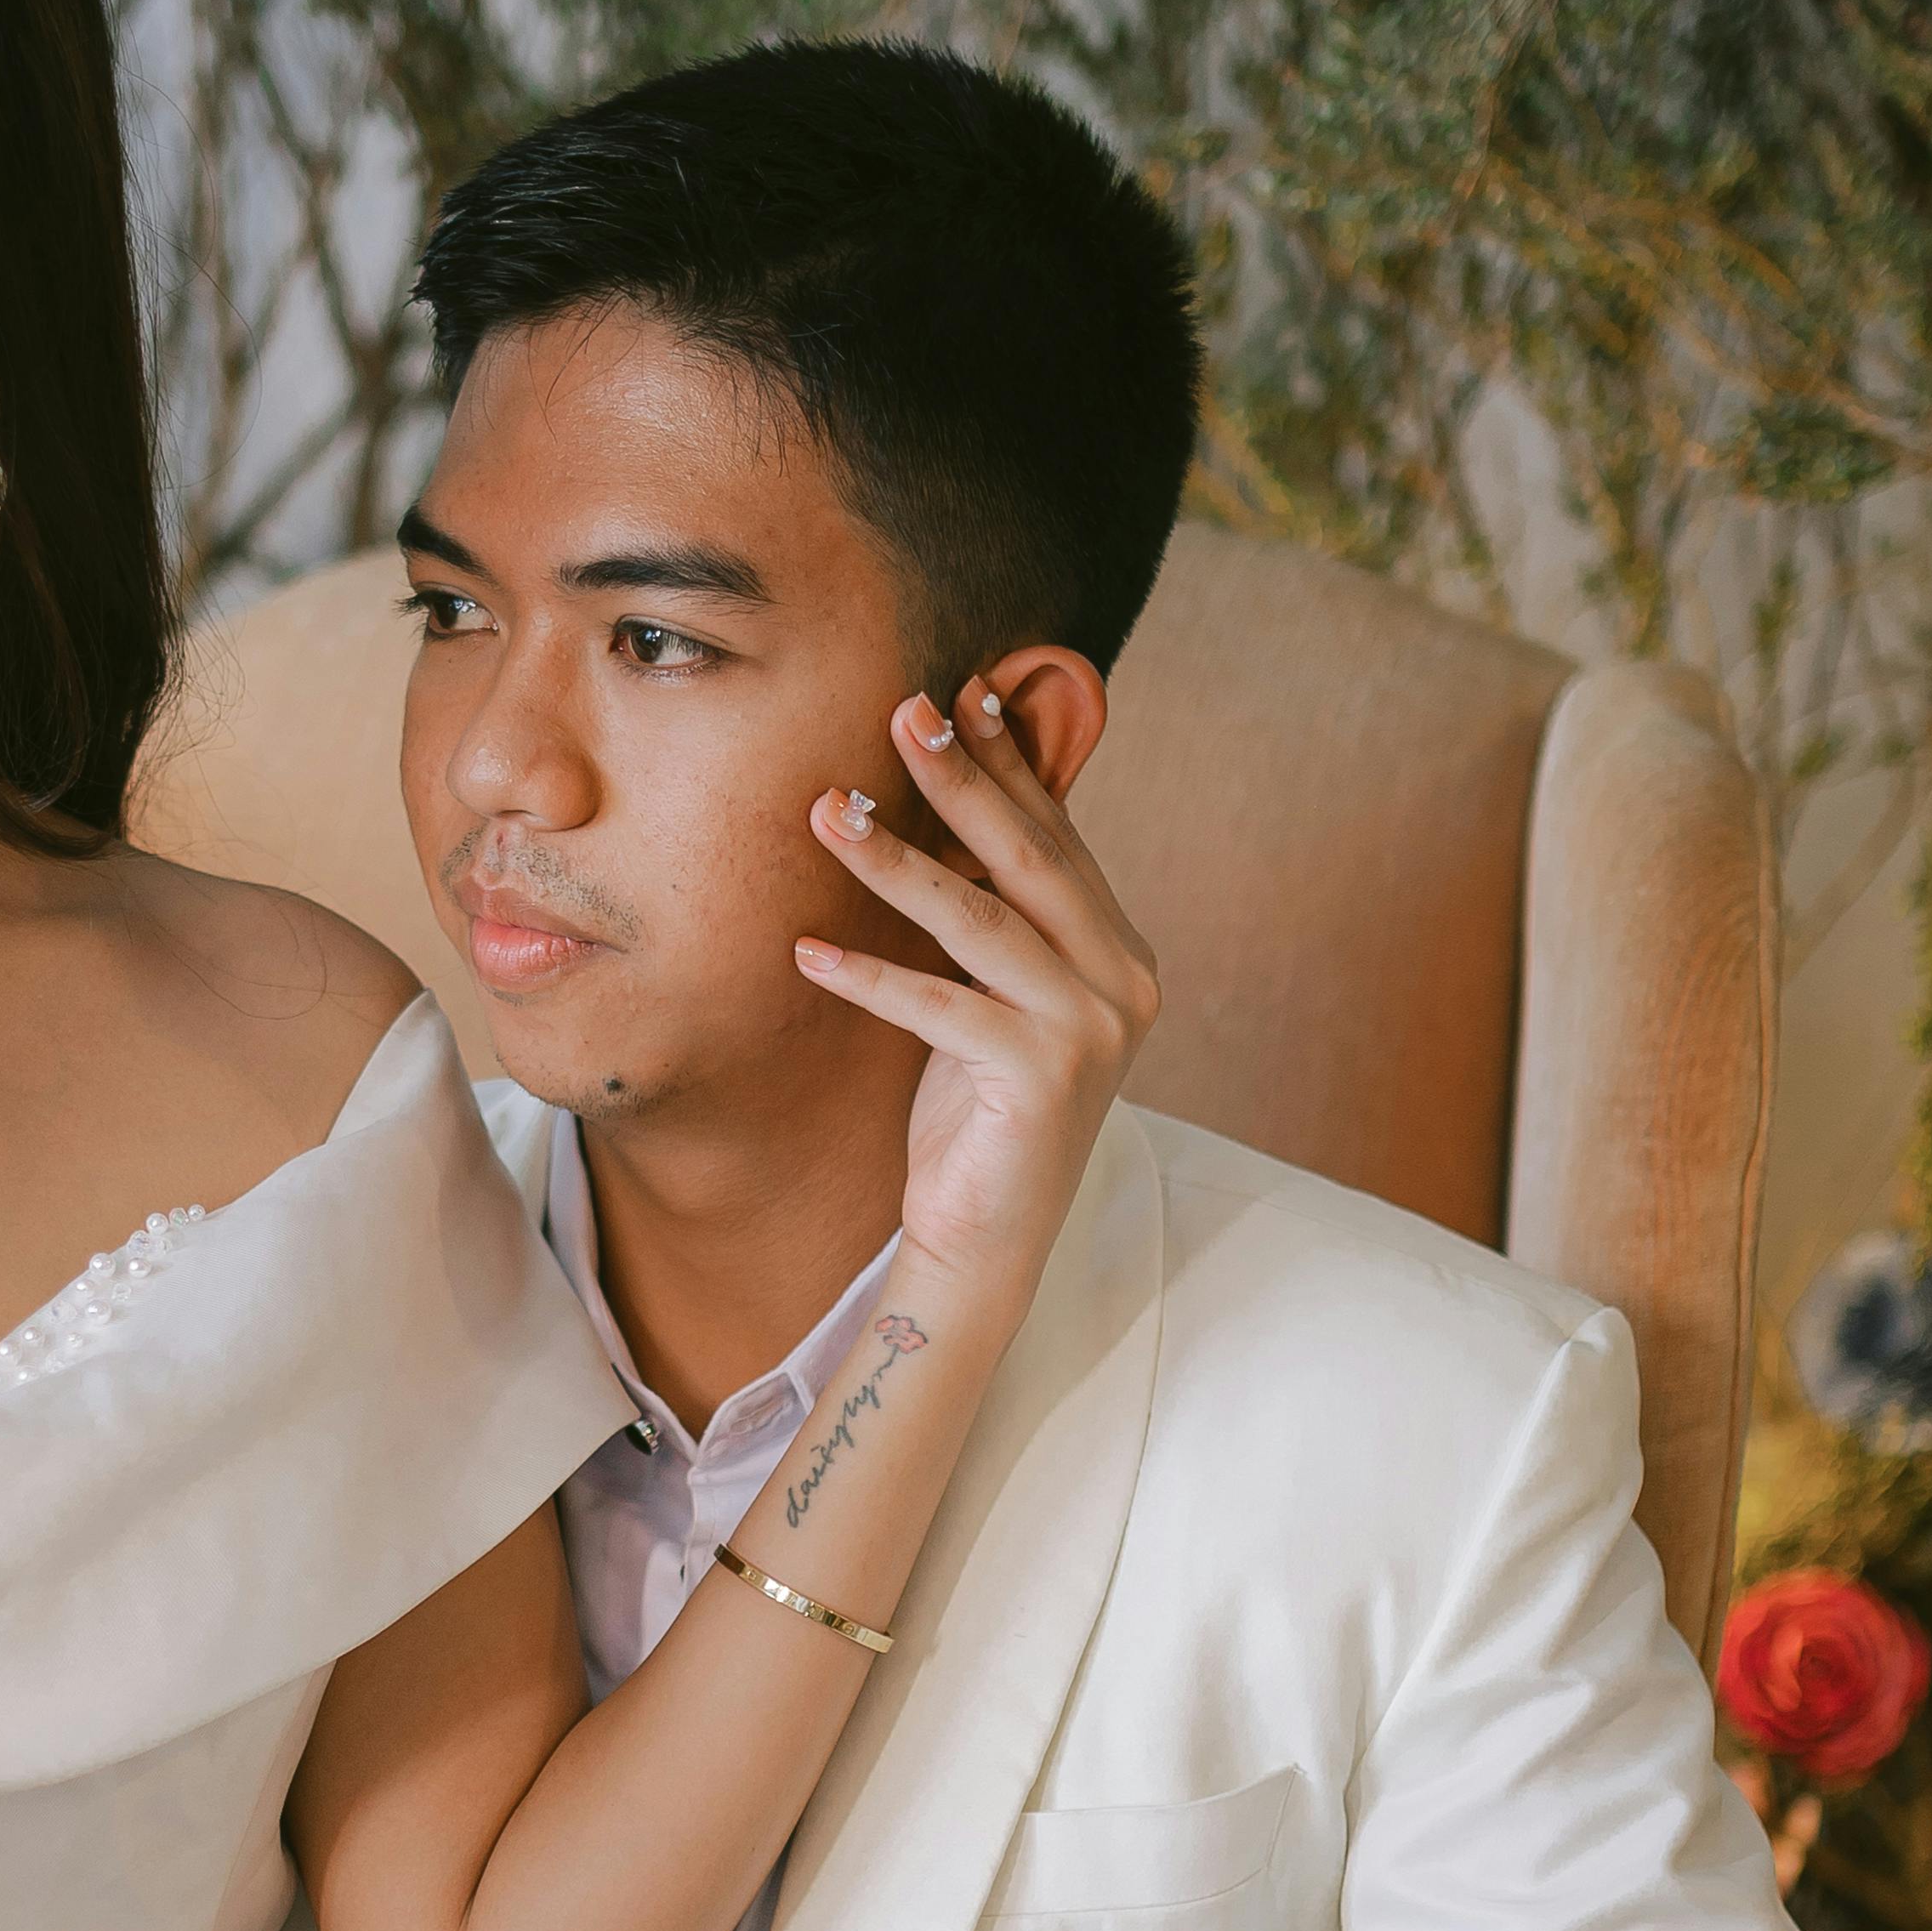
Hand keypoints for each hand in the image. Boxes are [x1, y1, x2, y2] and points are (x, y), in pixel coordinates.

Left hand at [801, 676, 1158, 1306]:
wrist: (988, 1241)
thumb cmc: (977, 1114)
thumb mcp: (991, 997)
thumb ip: (993, 918)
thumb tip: (944, 809)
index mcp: (1120, 953)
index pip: (1057, 840)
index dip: (1012, 764)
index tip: (965, 690)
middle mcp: (1123, 983)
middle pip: (1030, 859)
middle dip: (964, 778)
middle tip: (903, 711)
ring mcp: (1091, 1032)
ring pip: (982, 921)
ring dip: (897, 861)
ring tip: (828, 810)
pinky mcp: (1042, 1079)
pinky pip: (939, 1007)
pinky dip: (870, 975)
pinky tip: (808, 948)